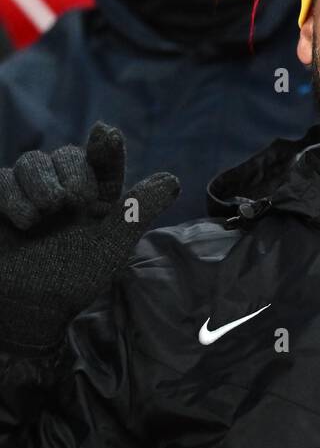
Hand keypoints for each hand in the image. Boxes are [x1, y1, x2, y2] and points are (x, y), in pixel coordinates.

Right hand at [0, 123, 179, 349]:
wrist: (29, 312)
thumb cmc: (73, 281)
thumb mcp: (109, 248)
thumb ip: (137, 212)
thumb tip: (173, 179)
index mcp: (94, 197)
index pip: (102, 160)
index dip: (106, 146)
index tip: (107, 135)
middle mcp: (62, 189)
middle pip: (66, 155)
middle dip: (72, 171)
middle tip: (74, 199)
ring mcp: (29, 195)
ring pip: (32, 161)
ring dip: (41, 181)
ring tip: (46, 210)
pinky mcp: (1, 203)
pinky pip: (1, 180)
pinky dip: (12, 193)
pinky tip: (25, 220)